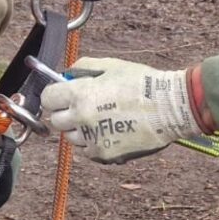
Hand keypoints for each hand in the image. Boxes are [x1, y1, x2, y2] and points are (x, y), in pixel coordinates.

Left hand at [41, 57, 200, 163]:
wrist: (171, 107)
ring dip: (79, 129)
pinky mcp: (104, 154)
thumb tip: (66, 74)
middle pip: (56, 121)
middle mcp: (82, 119)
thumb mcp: (111, 65)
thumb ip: (83, 68)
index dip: (54, 95)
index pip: (47, 98)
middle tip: (82, 106)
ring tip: (102, 118)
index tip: (61, 94)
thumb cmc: (142, 83)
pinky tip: (110, 130)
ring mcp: (92, 139)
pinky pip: (88, 150)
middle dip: (65, 112)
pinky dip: (94, 142)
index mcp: (80, 94)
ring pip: (71, 138)